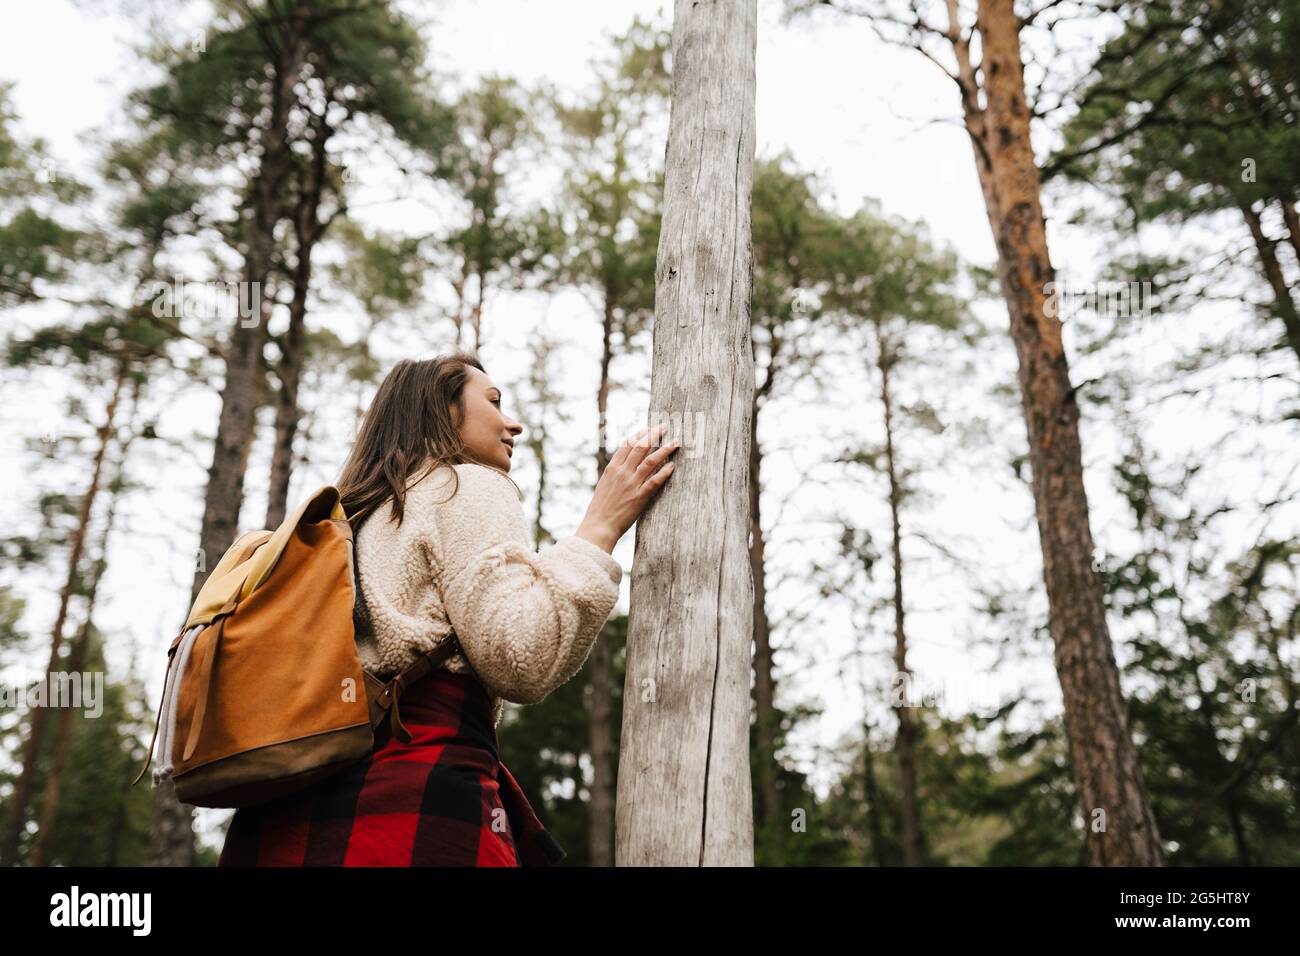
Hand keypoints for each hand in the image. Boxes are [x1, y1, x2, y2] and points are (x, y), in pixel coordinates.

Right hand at [575, 423, 681, 551]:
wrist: (599, 526)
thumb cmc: (600, 509)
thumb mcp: (604, 485)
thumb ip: (614, 473)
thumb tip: (623, 464)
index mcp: (612, 468)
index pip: (627, 445)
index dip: (639, 435)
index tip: (649, 428)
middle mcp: (622, 473)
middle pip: (640, 447)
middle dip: (654, 435)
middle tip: (664, 427)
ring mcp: (631, 484)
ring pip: (650, 461)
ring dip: (664, 449)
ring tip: (675, 442)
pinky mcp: (639, 497)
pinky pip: (655, 481)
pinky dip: (665, 472)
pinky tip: (672, 466)